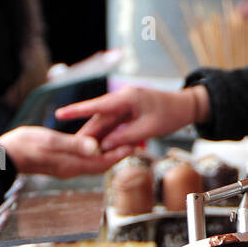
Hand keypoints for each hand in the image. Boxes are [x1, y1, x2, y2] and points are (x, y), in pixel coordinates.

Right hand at [0, 126, 131, 178]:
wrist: (4, 156)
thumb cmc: (24, 146)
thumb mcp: (50, 141)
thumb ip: (74, 144)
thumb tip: (96, 146)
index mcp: (71, 164)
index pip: (102, 161)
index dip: (120, 153)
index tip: (135, 144)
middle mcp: (72, 169)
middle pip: (102, 163)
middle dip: (118, 153)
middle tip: (135, 141)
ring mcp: (66, 167)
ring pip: (94, 161)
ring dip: (108, 151)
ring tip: (121, 139)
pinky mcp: (61, 162)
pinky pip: (84, 158)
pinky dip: (94, 150)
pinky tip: (98, 141)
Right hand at [54, 84, 208, 150]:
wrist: (187, 106)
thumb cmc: (171, 115)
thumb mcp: (148, 129)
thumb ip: (125, 137)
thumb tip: (104, 146)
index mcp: (127, 98)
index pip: (98, 105)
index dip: (78, 110)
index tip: (61, 113)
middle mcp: (123, 98)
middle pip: (100, 116)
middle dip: (87, 131)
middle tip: (71, 145)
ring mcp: (126, 104)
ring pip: (106, 121)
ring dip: (97, 135)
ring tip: (82, 148)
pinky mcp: (129, 110)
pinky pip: (115, 123)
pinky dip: (108, 133)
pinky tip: (99, 145)